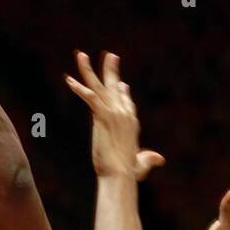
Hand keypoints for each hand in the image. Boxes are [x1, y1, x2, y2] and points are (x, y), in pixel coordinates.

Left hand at [65, 51, 164, 179]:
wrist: (121, 174)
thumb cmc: (129, 173)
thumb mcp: (142, 164)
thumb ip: (149, 159)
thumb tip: (160, 159)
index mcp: (131, 123)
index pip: (126, 102)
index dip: (122, 92)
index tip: (120, 83)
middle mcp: (124, 114)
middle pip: (115, 87)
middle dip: (111, 70)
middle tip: (110, 55)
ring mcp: (114, 113)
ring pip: (99, 87)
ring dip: (88, 70)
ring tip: (81, 55)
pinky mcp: (103, 117)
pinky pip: (89, 97)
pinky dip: (79, 88)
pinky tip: (69, 80)